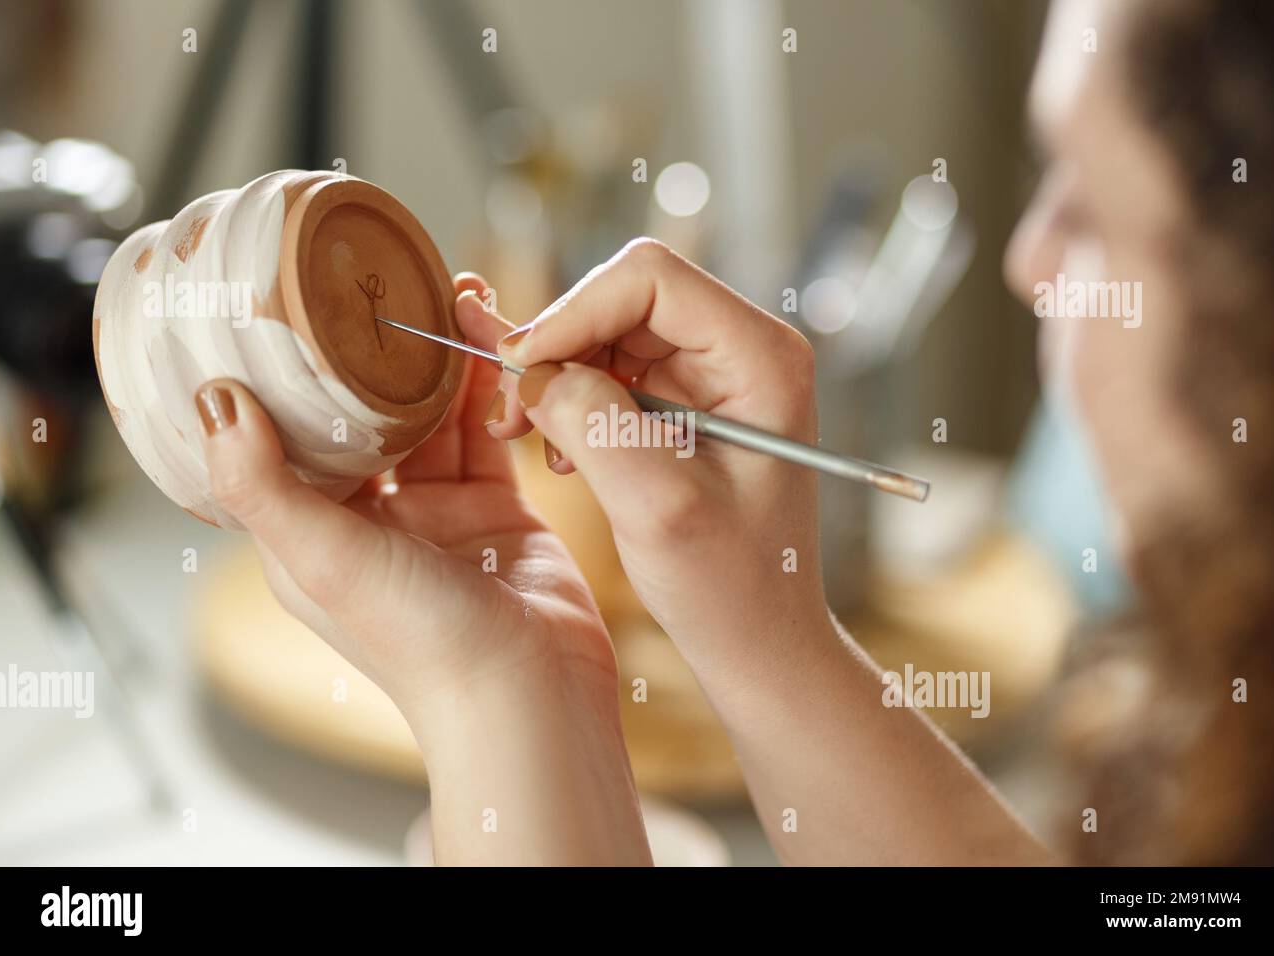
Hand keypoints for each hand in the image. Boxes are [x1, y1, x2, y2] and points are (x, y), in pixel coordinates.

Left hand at [196, 274, 617, 728]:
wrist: (532, 690)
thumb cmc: (421, 643)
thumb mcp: (323, 560)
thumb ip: (263, 483)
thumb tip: (212, 399)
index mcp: (310, 534)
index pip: (284, 437)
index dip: (290, 375)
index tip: (296, 309)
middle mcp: (369, 519)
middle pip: (365, 416)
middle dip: (377, 355)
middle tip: (392, 288)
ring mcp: (435, 513)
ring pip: (431, 416)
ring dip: (441, 361)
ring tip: (457, 297)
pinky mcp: (494, 508)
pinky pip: (486, 433)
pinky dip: (491, 391)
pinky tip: (494, 346)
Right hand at [469, 239, 830, 683]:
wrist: (760, 637)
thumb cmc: (732, 586)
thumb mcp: (658, 508)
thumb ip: (595, 426)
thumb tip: (534, 369)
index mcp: (760, 358)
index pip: (649, 279)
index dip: (574, 312)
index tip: (523, 371)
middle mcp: (741, 350)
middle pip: (623, 296)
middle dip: (558, 347)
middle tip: (512, 412)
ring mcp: (714, 373)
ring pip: (608, 329)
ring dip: (558, 376)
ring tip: (529, 436)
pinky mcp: (687, 401)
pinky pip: (612, 369)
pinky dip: (572, 401)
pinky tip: (562, 454)